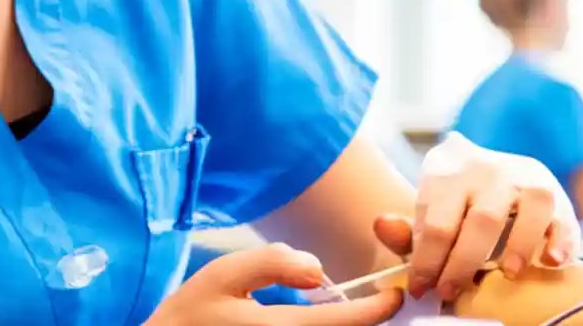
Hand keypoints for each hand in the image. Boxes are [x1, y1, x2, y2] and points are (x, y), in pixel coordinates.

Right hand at [144, 243, 402, 325]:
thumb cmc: (190, 318)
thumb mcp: (223, 275)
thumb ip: (274, 263)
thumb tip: (320, 271)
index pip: (350, 324)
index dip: (379, 308)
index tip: (392, 294)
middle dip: (364, 323)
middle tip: (374, 304)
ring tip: (346, 315)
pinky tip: (321, 325)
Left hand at [374, 133, 578, 302]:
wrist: (491, 173)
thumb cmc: (454, 205)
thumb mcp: (427, 211)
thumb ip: (407, 228)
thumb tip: (381, 226)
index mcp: (450, 170)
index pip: (437, 221)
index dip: (426, 261)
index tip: (421, 289)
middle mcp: (490, 169)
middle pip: (481, 220)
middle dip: (464, 263)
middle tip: (452, 292)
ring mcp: (526, 177)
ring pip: (531, 207)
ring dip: (520, 244)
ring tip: (507, 274)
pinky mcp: (556, 192)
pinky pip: (564, 215)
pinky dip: (562, 240)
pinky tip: (551, 262)